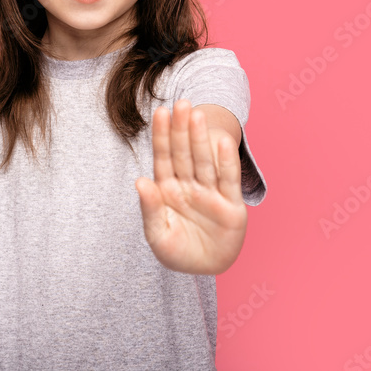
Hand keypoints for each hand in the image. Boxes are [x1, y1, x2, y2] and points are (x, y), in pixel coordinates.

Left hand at [135, 99, 247, 274]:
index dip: (162, 135)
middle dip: (181, 129)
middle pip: (183, 153)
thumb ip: (149, 208)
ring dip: (200, 139)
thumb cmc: (178, 250)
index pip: (163, 157)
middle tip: (182, 102)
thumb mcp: (157, 234)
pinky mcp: (230, 205)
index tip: (160, 112)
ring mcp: (210, 193)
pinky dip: (225, 162)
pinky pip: (227, 180)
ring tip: (197, 114)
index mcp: (167, 189)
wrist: (206, 269)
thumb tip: (140, 181)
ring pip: (204, 161)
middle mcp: (189, 186)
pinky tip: (222, 142)